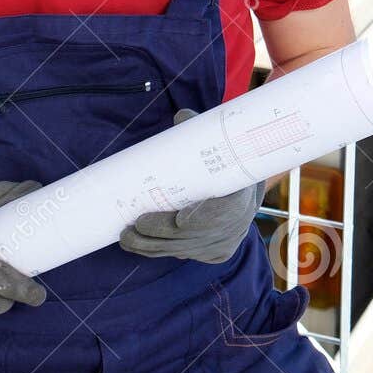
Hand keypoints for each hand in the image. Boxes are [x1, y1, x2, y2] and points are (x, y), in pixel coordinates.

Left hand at [118, 110, 265, 263]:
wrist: (246, 187)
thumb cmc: (225, 161)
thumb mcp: (219, 144)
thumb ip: (198, 129)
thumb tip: (180, 117)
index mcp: (242, 195)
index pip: (225, 212)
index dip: (203, 219)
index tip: (180, 219)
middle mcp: (236, 224)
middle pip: (193, 236)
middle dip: (160, 235)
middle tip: (132, 226)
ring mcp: (226, 243)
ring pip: (184, 250)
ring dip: (152, 247)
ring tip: (126, 238)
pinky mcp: (217, 254)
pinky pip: (185, 255)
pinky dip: (162, 251)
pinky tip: (142, 247)